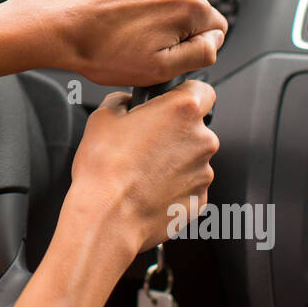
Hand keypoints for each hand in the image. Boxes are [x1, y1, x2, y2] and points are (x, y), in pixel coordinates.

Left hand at [38, 0, 227, 86]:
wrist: (62, 28)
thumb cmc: (103, 52)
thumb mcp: (159, 70)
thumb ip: (201, 53)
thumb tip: (215, 38)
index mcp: (191, 9)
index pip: (213, 27)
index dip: (192, 41)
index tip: (166, 43)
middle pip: (199, 1)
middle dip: (180, 16)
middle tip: (147, 29)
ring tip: (139, 9)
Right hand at [61, 83, 217, 266]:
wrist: (108, 217)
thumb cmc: (105, 168)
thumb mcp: (102, 117)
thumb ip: (122, 101)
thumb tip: (127, 102)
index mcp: (183, 111)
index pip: (202, 90)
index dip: (184, 95)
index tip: (170, 104)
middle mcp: (203, 140)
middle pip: (196, 128)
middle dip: (174, 132)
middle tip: (144, 142)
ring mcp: (204, 173)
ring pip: (192, 159)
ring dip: (174, 161)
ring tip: (142, 171)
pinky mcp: (200, 200)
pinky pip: (190, 186)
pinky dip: (174, 186)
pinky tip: (148, 190)